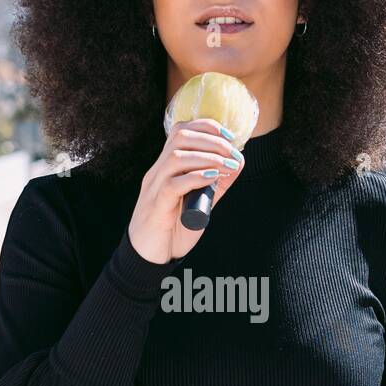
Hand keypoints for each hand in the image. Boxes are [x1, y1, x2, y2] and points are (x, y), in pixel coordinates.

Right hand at [127, 117, 245, 264]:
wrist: (147, 259)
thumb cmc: (172, 231)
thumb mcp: (199, 202)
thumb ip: (215, 184)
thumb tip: (237, 162)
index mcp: (165, 169)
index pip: (180, 131)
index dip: (206, 127)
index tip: (230, 137)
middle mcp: (157, 173)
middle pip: (179, 137)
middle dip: (211, 139)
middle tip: (232, 152)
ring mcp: (154, 188)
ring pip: (176, 156)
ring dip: (207, 156)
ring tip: (227, 165)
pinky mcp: (156, 207)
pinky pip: (173, 185)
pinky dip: (196, 177)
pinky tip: (213, 178)